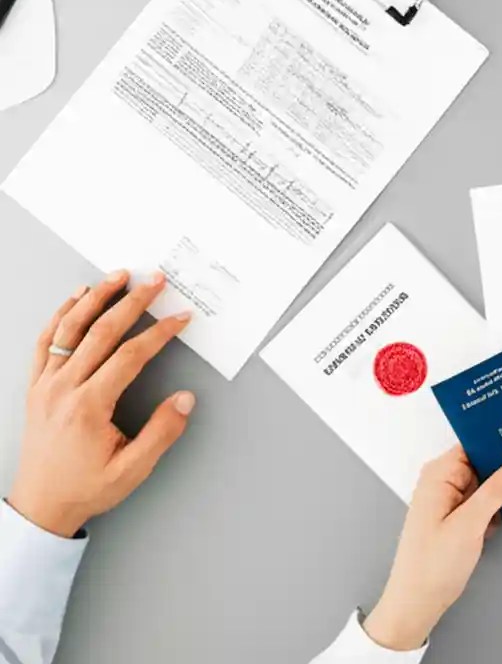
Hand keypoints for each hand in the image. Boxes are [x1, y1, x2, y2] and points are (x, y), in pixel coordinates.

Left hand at [7, 270, 193, 537]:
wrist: (41, 505)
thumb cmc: (86, 488)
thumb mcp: (132, 469)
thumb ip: (162, 433)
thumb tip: (186, 399)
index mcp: (88, 407)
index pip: (129, 356)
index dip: (159, 334)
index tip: (180, 319)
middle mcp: (63, 389)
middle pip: (100, 333)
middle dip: (132, 303)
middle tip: (154, 282)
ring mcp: (45, 385)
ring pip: (70, 329)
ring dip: (95, 298)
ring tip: (117, 276)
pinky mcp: (36, 386)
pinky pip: (46, 341)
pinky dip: (61, 315)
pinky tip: (76, 298)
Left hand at [363, 447, 501, 650]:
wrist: (418, 602)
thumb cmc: (432, 565)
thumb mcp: (469, 524)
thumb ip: (496, 491)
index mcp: (438, 475)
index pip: (474, 444)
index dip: (500, 440)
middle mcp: (443, 483)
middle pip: (483, 462)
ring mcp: (453, 501)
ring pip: (488, 483)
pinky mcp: (461, 518)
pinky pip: (487, 502)